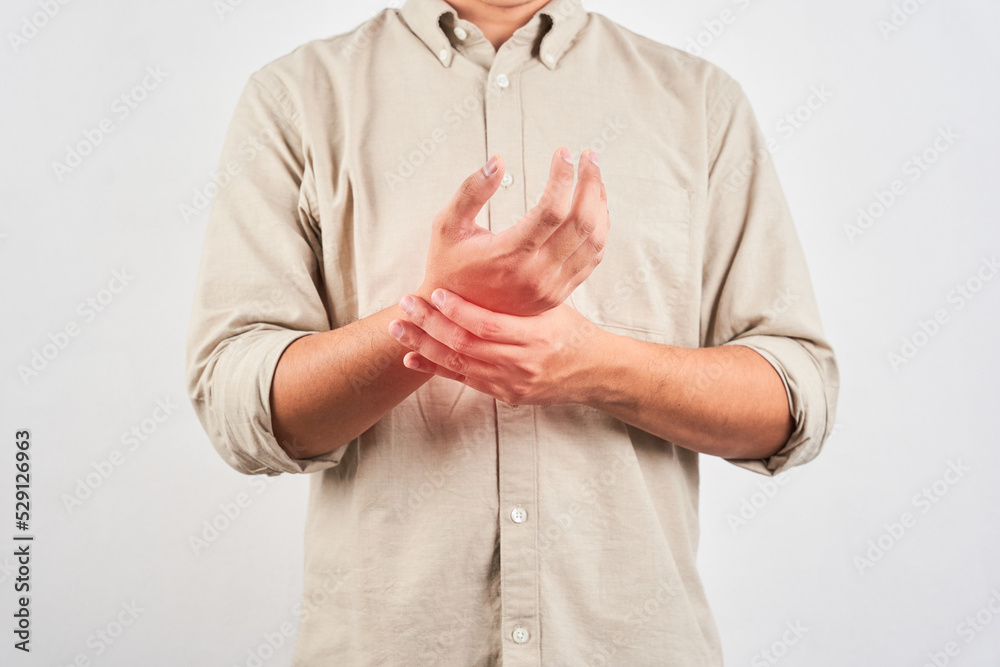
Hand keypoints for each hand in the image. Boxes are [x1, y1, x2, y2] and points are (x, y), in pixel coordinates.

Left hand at [389, 288, 605, 405]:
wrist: (593, 371)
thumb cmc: (571, 330)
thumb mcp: (551, 307)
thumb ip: (517, 297)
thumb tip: (479, 269)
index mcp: (536, 337)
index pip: (488, 325)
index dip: (457, 310)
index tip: (435, 292)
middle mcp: (521, 363)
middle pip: (466, 345)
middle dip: (430, 325)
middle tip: (406, 306)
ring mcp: (511, 383)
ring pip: (459, 365)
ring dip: (424, 346)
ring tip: (399, 329)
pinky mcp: (505, 395)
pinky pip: (465, 381)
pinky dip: (435, 368)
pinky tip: (413, 357)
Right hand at [416, 147, 607, 316]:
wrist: (455, 317)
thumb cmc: (449, 265)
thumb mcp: (447, 225)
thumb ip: (471, 191)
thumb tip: (498, 161)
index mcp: (509, 255)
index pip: (552, 210)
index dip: (562, 176)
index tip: (561, 153)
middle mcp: (535, 275)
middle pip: (582, 222)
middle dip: (590, 183)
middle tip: (587, 156)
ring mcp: (551, 287)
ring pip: (594, 241)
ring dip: (599, 204)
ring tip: (593, 178)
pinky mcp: (559, 293)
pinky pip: (592, 259)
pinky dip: (599, 230)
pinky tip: (592, 208)